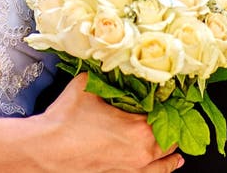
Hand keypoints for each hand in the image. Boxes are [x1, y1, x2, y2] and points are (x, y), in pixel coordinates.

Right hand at [41, 74, 183, 171]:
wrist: (45, 150)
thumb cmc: (65, 121)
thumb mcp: (89, 84)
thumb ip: (107, 75)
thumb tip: (115, 63)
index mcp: (139, 129)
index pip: (167, 110)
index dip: (171, 98)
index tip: (173, 89)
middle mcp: (141, 153)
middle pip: (171, 136)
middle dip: (175, 121)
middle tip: (178, 108)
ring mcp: (133, 169)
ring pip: (165, 159)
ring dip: (173, 147)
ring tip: (181, 140)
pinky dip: (164, 166)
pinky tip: (171, 162)